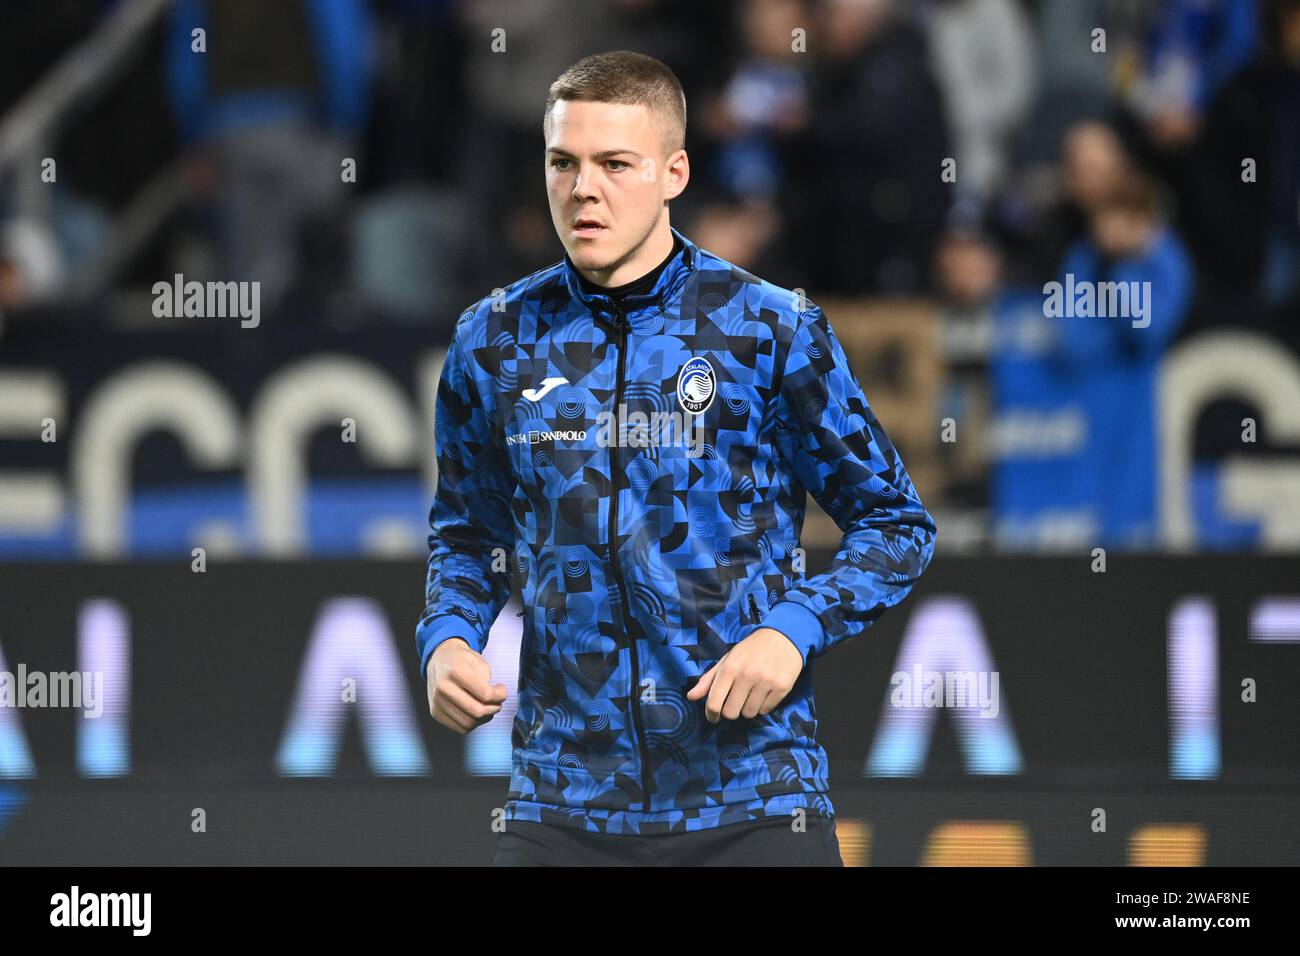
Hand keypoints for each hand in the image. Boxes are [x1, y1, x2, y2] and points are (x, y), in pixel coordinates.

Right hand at [427, 638, 507, 733]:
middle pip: (477, 711)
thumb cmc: (461, 660)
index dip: (500, 695)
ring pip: (468, 723)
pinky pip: (459, 728)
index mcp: (456, 671)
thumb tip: (493, 700)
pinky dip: (472, 724)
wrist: (438, 660)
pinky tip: (475, 712)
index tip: (501, 690)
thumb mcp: (478, 660)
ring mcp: (437, 701)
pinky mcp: (435, 712)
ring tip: (486, 707)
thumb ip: (487, 680)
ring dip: (484, 718)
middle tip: (497, 702)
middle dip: (493, 709)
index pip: (485, 694)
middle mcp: (443, 687)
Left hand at [686, 628, 803, 723]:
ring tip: (751, 694)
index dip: (711, 714)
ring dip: (747, 708)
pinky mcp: (782, 687)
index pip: (714, 702)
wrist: (783, 636)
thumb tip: (690, 697)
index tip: (713, 717)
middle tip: (735, 701)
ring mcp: (765, 682)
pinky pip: (766, 710)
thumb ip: (708, 680)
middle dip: (730, 711)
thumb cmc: (750, 650)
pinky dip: (762, 706)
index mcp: (729, 668)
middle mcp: (747, 676)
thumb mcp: (727, 660)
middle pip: (731, 712)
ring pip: (749, 713)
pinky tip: (764, 693)